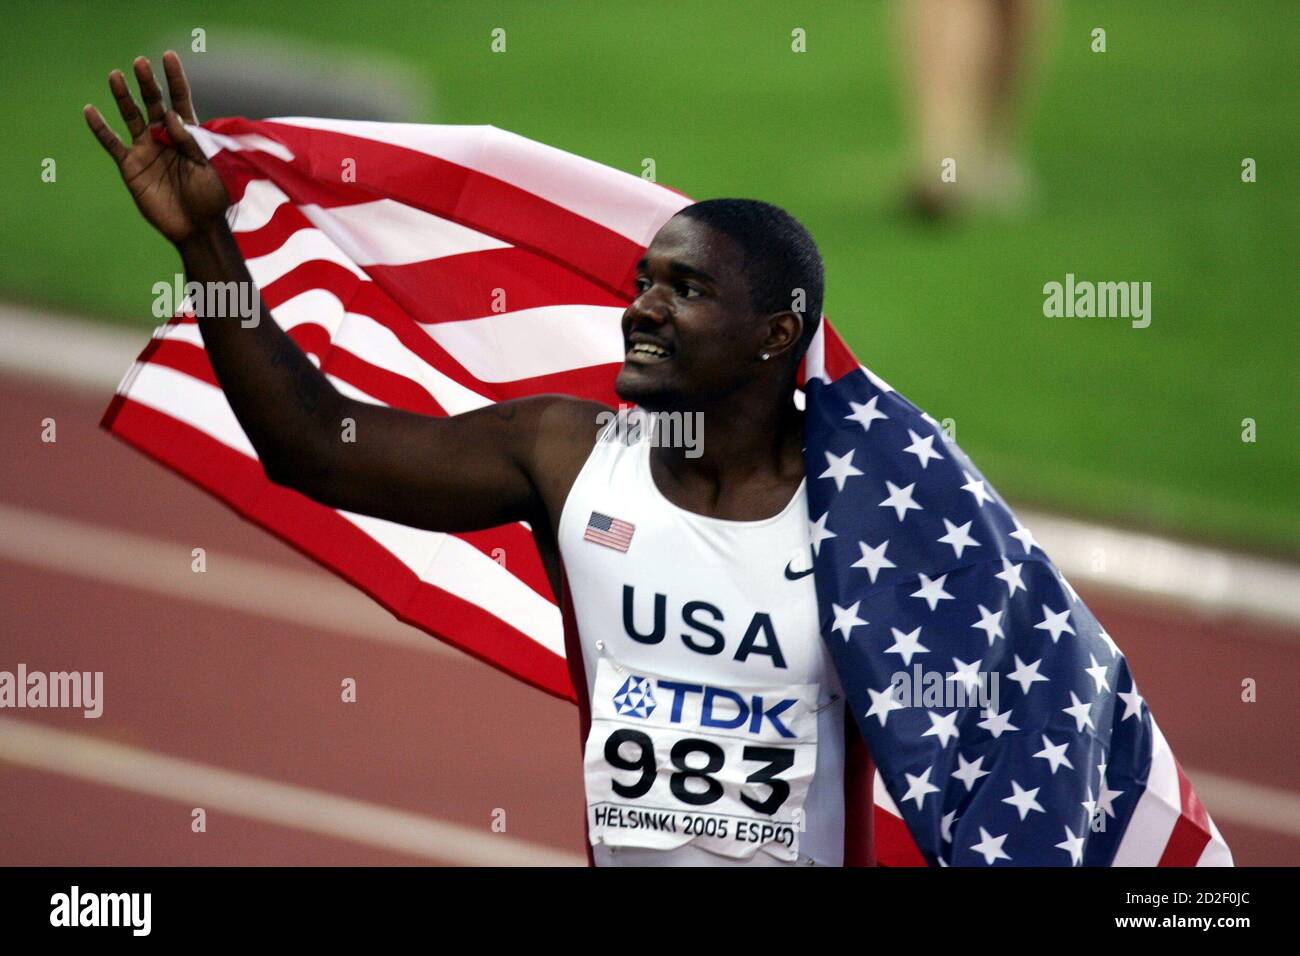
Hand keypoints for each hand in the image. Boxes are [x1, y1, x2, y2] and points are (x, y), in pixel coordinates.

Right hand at [84, 51, 228, 245]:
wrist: (197, 228)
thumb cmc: (211, 198)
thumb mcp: (210, 168)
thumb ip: (193, 142)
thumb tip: (172, 116)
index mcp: (189, 135)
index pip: (180, 100)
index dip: (174, 79)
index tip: (168, 56)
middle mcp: (165, 137)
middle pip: (154, 103)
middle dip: (147, 84)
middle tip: (140, 63)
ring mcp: (146, 149)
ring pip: (131, 117)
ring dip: (123, 97)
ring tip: (115, 75)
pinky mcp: (131, 165)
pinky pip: (112, 143)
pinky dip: (100, 128)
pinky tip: (90, 111)